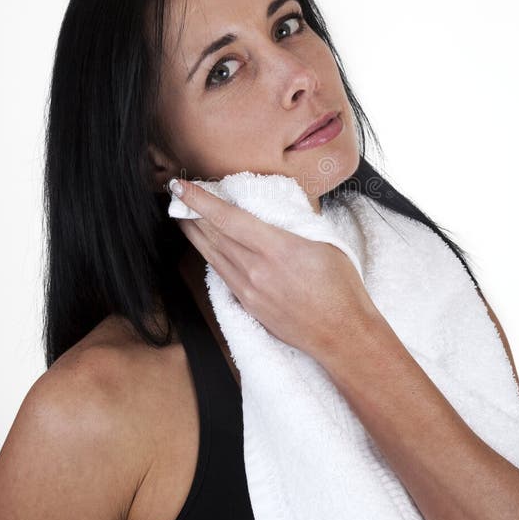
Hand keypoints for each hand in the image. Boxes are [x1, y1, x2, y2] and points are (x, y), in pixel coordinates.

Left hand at [170, 179, 382, 358]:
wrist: (341, 333)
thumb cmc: (341, 287)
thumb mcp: (325, 241)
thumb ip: (294, 222)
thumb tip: (273, 204)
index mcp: (276, 248)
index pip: (227, 218)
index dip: (199, 200)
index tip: (180, 185)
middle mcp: (256, 270)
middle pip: (211, 236)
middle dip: (190, 212)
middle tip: (177, 194)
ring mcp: (248, 291)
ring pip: (211, 255)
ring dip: (194, 233)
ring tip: (183, 215)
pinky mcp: (248, 305)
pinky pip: (221, 274)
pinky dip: (210, 255)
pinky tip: (206, 246)